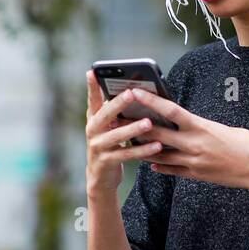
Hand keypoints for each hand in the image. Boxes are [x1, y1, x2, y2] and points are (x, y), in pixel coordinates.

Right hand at [84, 71, 165, 197]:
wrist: (100, 178)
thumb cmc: (110, 146)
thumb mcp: (108, 128)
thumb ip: (114, 113)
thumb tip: (133, 91)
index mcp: (94, 119)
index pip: (92, 100)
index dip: (92, 86)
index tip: (92, 71)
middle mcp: (92, 130)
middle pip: (105, 115)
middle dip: (118, 103)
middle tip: (132, 93)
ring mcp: (97, 146)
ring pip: (117, 135)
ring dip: (133, 128)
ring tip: (149, 123)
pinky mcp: (106, 161)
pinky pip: (126, 154)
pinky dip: (142, 150)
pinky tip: (156, 146)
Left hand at [123, 86, 248, 191]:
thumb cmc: (247, 144)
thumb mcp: (223, 128)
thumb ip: (201, 125)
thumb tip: (189, 121)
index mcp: (201, 127)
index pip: (170, 110)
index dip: (150, 100)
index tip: (134, 92)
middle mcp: (194, 144)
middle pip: (157, 133)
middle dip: (135, 126)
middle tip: (117, 119)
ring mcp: (193, 161)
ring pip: (159, 154)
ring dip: (143, 148)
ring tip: (127, 141)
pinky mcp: (196, 175)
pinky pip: (172, 170)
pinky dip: (160, 166)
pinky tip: (149, 163)